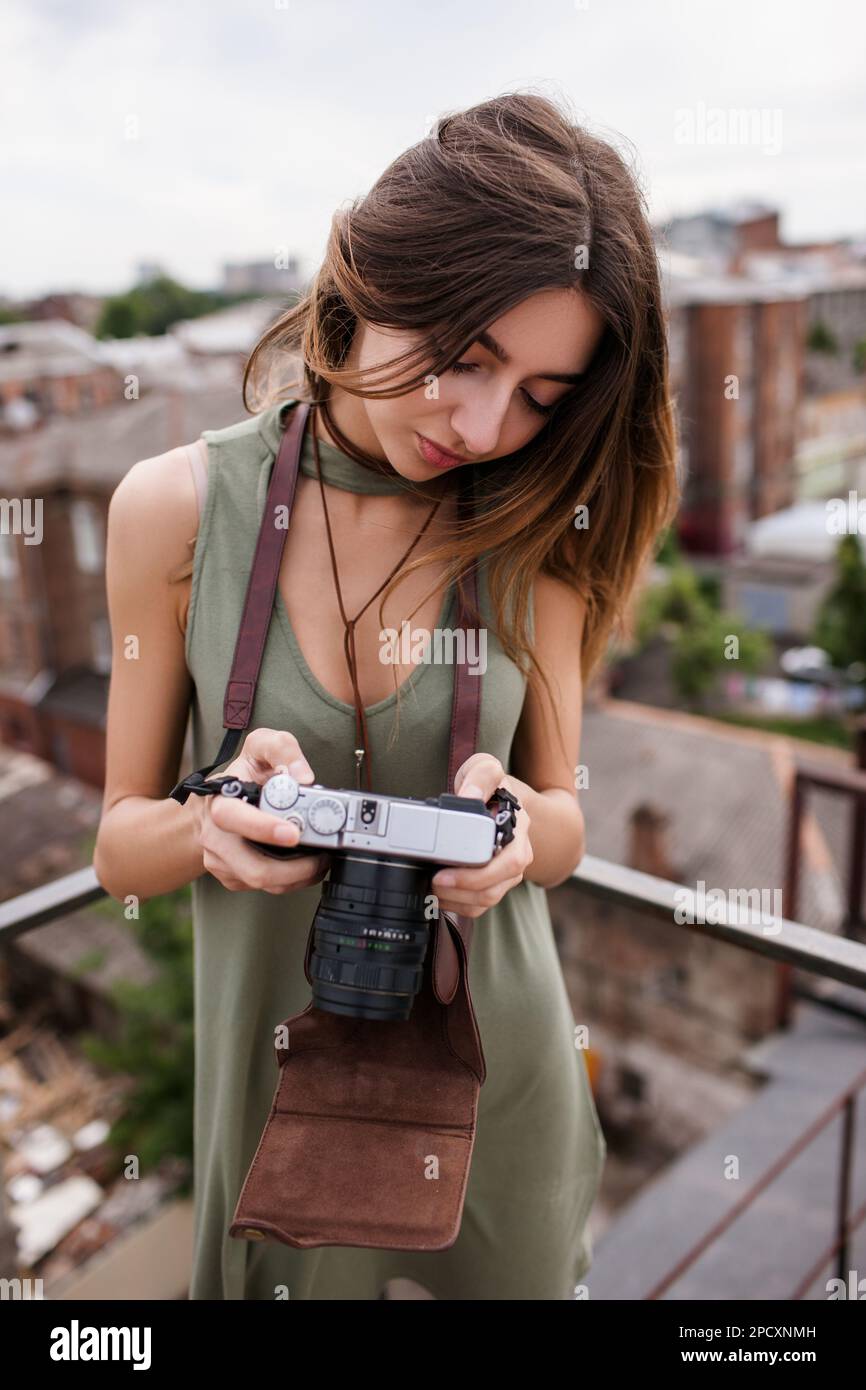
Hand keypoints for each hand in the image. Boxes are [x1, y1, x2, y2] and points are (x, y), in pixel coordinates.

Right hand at [190, 727, 329, 894]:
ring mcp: (223, 861)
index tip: (294, 833)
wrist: (215, 801)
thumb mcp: (260, 746)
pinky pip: (266, 889)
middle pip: (255, 869)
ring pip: (265, 884)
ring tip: (321, 859)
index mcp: (221, 803)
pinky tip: (305, 864)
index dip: (264, 829)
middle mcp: (217, 837)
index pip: (236, 819)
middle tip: (324, 855)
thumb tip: (303, 777)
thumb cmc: (242, 774)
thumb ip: (282, 749)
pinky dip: (293, 881)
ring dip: (300, 876)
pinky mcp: (233, 878)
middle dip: (297, 869)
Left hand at [430, 753, 532, 918]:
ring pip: (487, 900)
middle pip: (496, 888)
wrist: (500, 799)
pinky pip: (480, 905)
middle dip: (463, 891)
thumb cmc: (492, 787)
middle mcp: (517, 855)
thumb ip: (480, 776)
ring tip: (433, 889)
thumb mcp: (486, 769)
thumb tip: (469, 797)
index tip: (445, 871)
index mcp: (518, 831)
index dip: (479, 874)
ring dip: (458, 900)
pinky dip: (458, 905)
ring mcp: (506, 873)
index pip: (511, 861)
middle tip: (434, 882)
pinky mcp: (493, 883)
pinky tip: (439, 896)